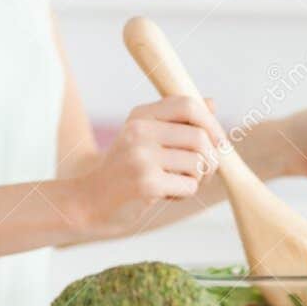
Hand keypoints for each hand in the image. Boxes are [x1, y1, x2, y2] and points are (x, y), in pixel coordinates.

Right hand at [67, 96, 226, 237]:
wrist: (88, 202)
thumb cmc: (123, 171)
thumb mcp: (144, 137)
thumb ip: (176, 120)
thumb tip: (211, 103)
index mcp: (140, 115)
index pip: (188, 104)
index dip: (211, 123)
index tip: (218, 142)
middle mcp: (139, 131)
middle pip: (200, 137)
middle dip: (210, 159)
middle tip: (201, 173)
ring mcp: (141, 157)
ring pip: (198, 163)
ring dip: (198, 179)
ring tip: (178, 183)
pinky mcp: (146, 183)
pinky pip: (189, 186)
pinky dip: (185, 194)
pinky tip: (166, 194)